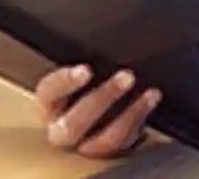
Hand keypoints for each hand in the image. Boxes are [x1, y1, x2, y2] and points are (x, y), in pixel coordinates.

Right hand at [33, 65, 161, 158]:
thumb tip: (110, 44)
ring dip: (129, 115)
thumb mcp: (80, 72)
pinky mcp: (109, 153)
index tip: (85, 70)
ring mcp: (85, 146)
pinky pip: (124, 146)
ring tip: (150, 94)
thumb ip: (88, 64)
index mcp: (48, 105)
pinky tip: (151, 105)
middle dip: (103, 99)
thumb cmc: (85, 84)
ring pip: (103, 141)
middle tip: (127, 76)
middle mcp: (61, 130)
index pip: (48, 93)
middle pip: (73, 125)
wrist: (98, 110)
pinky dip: (140, 125)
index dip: (65, 82)